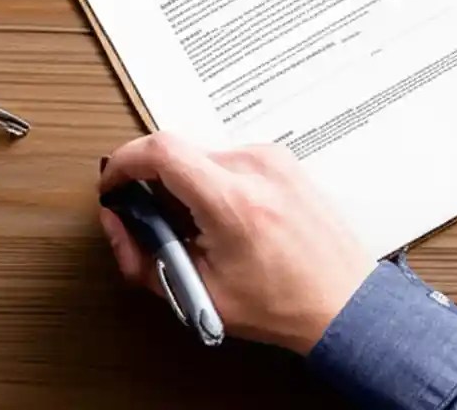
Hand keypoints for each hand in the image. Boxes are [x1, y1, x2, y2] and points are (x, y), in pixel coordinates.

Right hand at [99, 133, 375, 353]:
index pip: (160, 151)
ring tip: (196, 228)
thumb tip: (117, 224)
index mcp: (233, 202)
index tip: (112, 182)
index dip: (123, 162)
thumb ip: (143, 258)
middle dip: (150, 182)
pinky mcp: (281, 159)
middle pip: (176, 152)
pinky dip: (210, 181)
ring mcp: (272, 159)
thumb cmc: (282, 305)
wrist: (344, 303)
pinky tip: (222, 218)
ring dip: (183, 183)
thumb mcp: (199, 293)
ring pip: (200, 154)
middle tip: (150, 221)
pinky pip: (227, 158)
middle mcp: (254, 169)